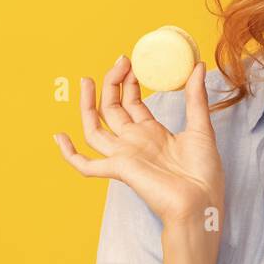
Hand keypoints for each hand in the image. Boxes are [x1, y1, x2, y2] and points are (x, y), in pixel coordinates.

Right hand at [53, 55, 224, 226]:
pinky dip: (69, 153)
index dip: (128, 82)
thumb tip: (197, 65)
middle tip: (120, 60)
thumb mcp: (202, 128)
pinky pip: (86, 165)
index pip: (132, 102)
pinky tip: (59, 136)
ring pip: (94, 128)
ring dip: (87, 104)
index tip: (130, 61)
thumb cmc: (204, 174)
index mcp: (153, 133)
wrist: (202, 203)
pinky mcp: (119, 170)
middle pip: (112, 109)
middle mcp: (134, 142)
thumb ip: (196, 98)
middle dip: (112, 83)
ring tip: (86, 80)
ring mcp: (124, 156)